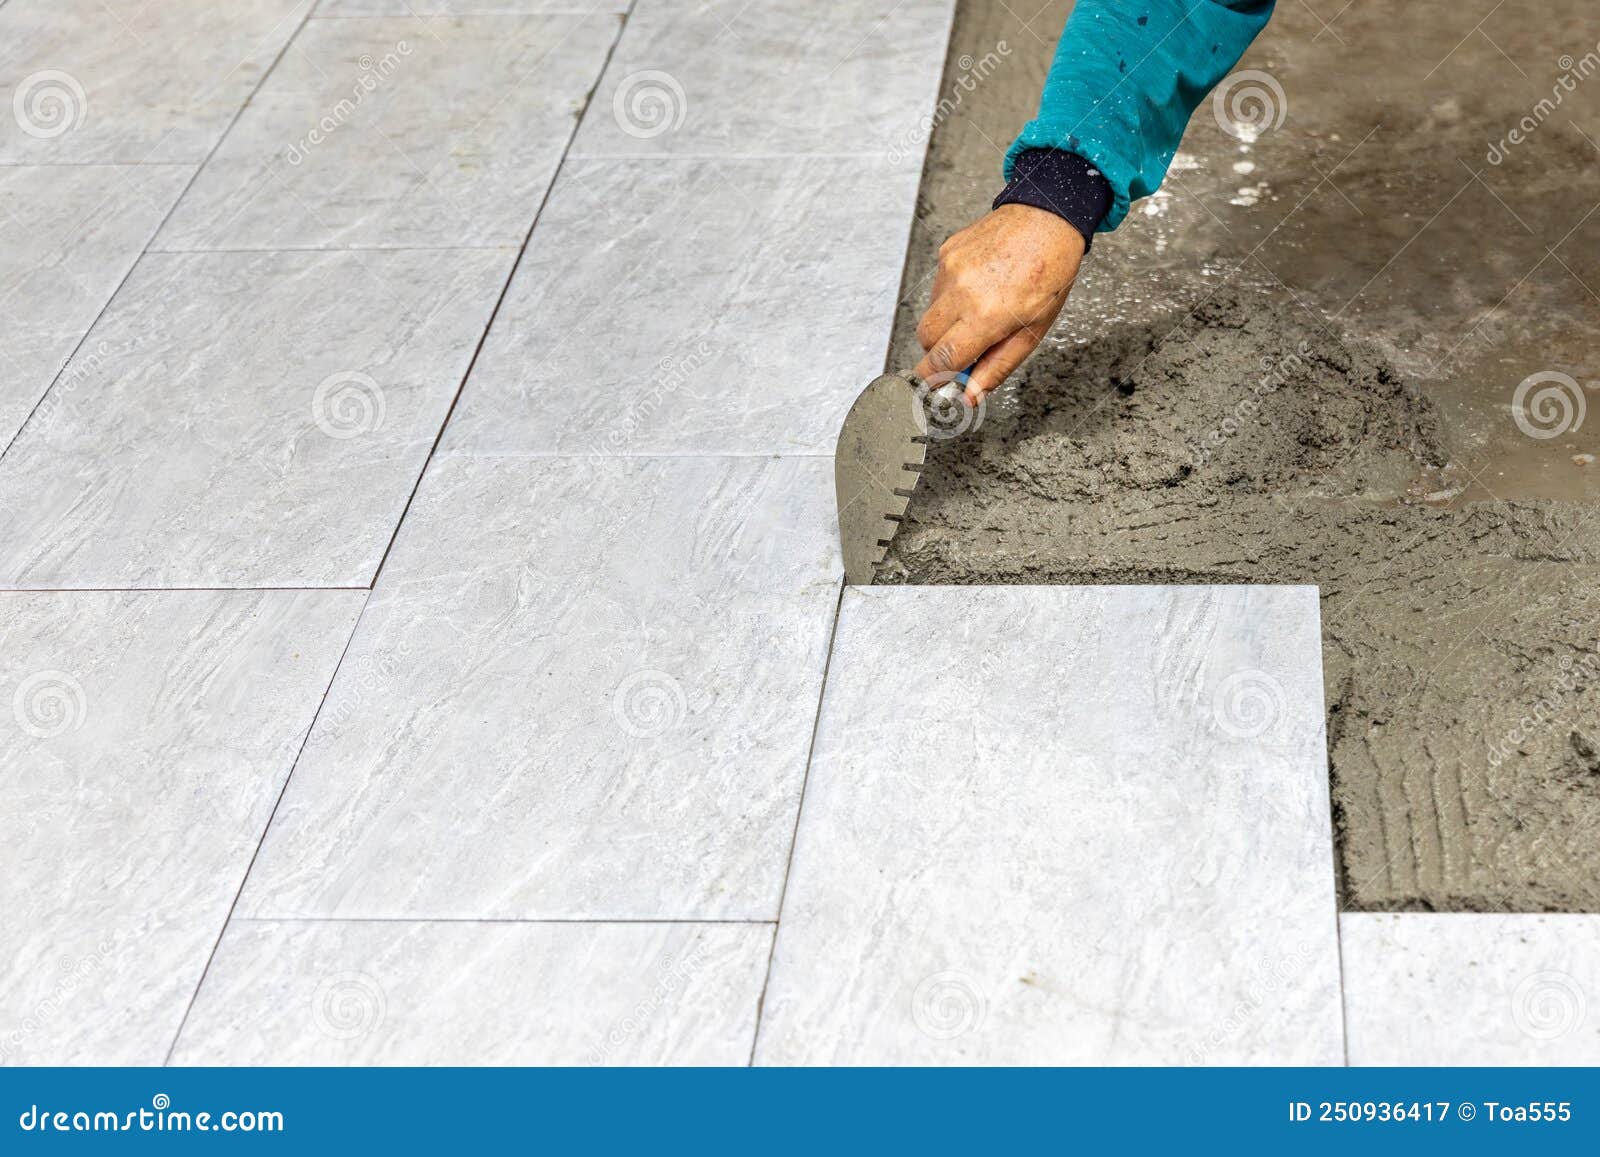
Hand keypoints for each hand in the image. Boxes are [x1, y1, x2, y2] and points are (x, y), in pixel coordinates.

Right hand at [914, 203, 1085, 404]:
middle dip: (939, 351)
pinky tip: (978, 285)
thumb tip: (970, 395)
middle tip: (965, 348)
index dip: (932, 379)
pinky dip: (952, 295)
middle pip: (925, 339)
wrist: (1048, 218)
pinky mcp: (946, 252)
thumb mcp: (1032, 332)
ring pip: (930, 312)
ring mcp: (950, 269)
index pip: (940, 360)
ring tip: (980, 308)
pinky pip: (937, 286)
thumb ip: (997, 367)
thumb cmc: (1049, 273)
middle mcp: (962, 291)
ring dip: (947, 322)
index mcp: (986, 316)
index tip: (933, 386)